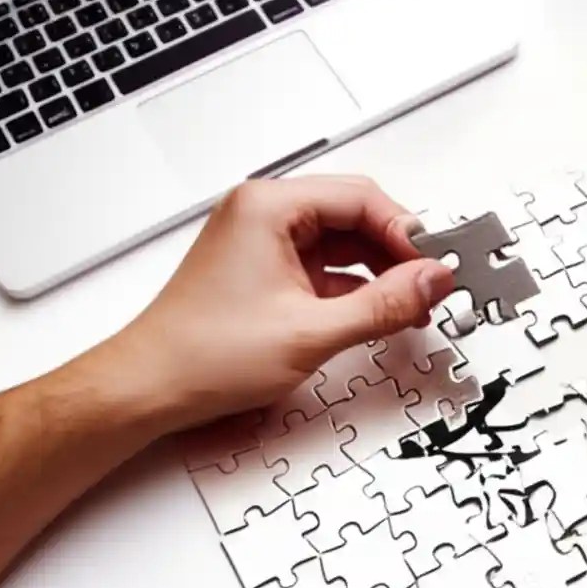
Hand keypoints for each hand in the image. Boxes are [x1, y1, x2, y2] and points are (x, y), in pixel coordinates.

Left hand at [108, 175, 453, 433]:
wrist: (150, 388)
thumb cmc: (203, 354)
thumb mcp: (312, 332)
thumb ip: (383, 304)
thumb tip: (431, 280)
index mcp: (268, 207)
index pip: (361, 198)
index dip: (407, 232)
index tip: (436, 263)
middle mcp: (264, 214)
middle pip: (355, 215)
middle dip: (398, 251)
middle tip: (431, 283)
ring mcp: (265, 242)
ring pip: (344, 243)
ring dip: (380, 272)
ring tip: (411, 304)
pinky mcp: (267, 270)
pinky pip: (326, 267)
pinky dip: (355, 288)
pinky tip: (379, 313)